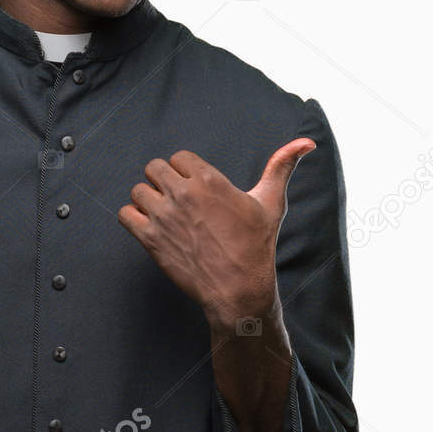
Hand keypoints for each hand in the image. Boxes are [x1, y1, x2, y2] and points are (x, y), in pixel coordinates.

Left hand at [117, 139, 314, 326]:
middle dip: (163, 181)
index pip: (179, 157)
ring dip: (148, 200)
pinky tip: (151, 228)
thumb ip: (282, 166)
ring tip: (164, 215)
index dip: (185, 171)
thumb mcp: (272, 202)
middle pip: (154, 168)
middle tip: (177, 201)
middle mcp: (183, 194)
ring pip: (138, 190)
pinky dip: (133, 219)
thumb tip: (307, 142)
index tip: (195, 189)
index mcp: (209, 180)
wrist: (240, 290)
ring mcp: (164, 217)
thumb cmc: (257, 246)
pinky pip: (125, 215)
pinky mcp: (151, 240)